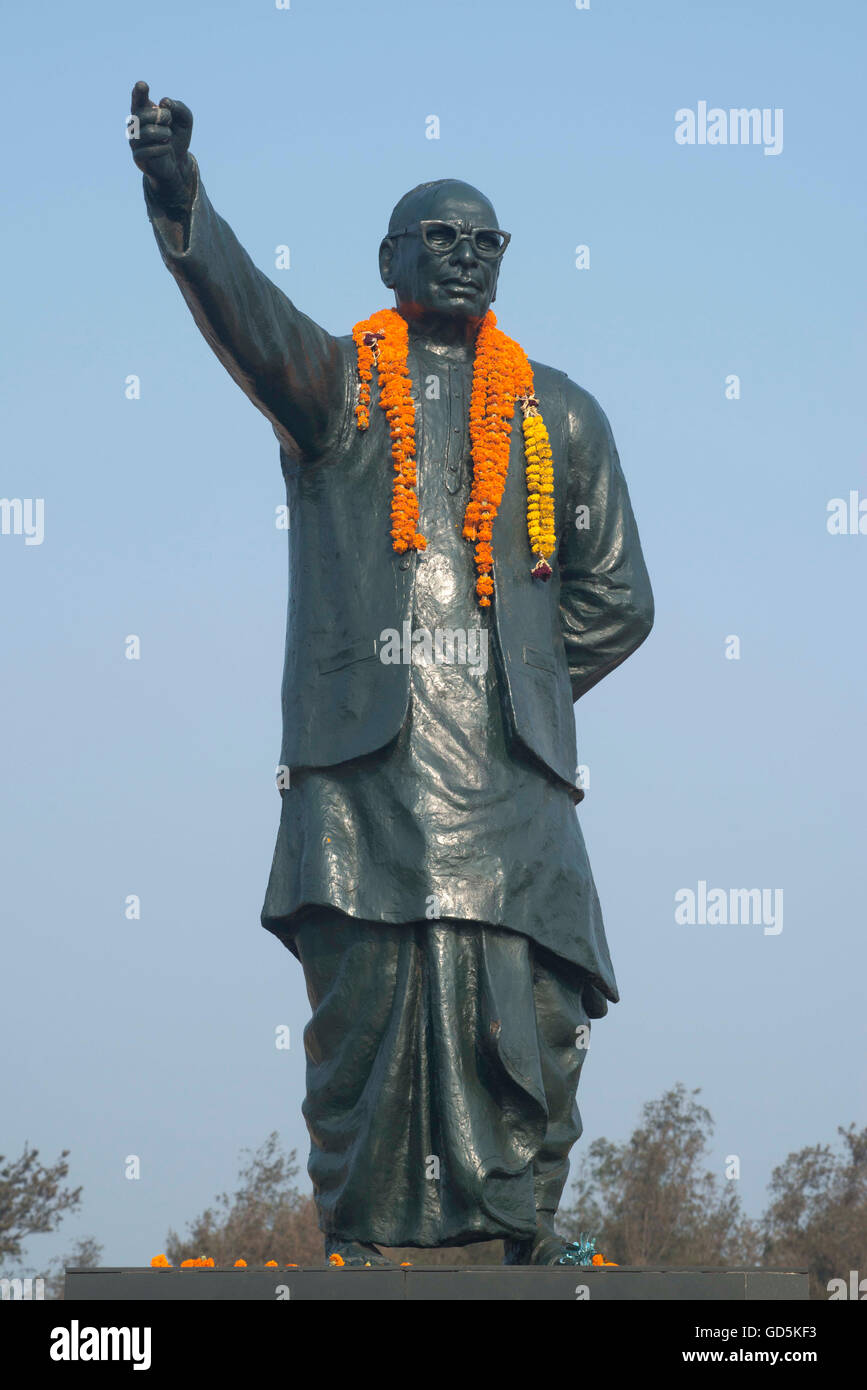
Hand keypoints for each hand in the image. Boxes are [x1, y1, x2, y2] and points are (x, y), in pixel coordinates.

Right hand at [128, 80, 193, 204]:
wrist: (178, 163)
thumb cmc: (177, 137)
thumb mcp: (185, 120)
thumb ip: (179, 107)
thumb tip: (164, 103)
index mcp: (143, 111)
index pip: (138, 100)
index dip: (139, 93)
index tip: (142, 85)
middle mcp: (135, 124)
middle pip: (142, 114)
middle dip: (161, 115)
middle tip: (169, 119)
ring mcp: (134, 141)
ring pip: (146, 132)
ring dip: (163, 133)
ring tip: (168, 136)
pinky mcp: (138, 157)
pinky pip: (149, 150)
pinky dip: (163, 149)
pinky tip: (166, 149)